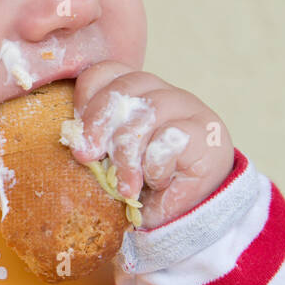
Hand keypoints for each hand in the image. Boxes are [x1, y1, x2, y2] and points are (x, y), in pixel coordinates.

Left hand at [69, 62, 233, 227]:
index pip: (109, 72)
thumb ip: (97, 144)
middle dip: (98, 123)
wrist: (193, 212)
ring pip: (148, 113)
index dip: (87, 98)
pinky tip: (158, 182)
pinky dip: (155, 167)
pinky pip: (170, 140)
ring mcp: (189, 109)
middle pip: (125, 87)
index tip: (79, 135)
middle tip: (87, 156)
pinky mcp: (207, 133)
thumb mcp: (115, 162)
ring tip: (125, 186)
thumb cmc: (148, 185)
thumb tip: (77, 143)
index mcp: (138, 92)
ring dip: (127, 155)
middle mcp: (164, 93)